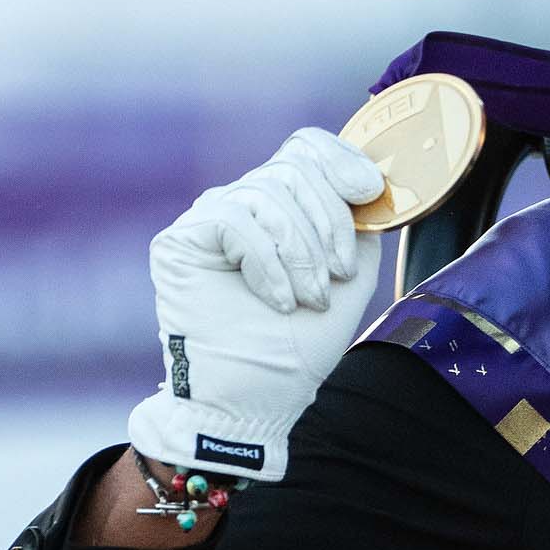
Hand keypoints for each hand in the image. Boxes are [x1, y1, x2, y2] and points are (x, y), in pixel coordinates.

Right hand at [127, 128, 386, 482]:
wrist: (258, 401)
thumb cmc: (300, 348)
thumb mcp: (350, 277)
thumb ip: (359, 227)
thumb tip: (370, 184)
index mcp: (283, 207)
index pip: (305, 147)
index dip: (340, 159)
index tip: (369, 193)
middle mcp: (242, 204)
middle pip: (293, 167)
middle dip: (328, 221)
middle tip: (337, 275)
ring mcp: (208, 220)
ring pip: (267, 192)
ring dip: (301, 251)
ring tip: (310, 299)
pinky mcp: (178, 241)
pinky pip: (234, 219)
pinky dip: (267, 262)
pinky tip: (278, 300)